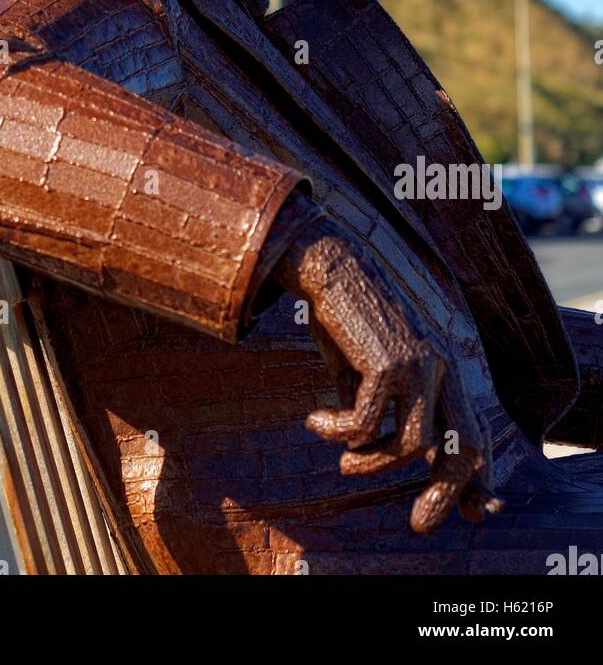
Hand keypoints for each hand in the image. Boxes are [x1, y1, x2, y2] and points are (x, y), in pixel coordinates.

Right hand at [274, 216, 502, 533]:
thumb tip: (365, 447)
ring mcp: (417, 365)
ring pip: (409, 445)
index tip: (473, 512)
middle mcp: (439, 368)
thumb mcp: (367, 368)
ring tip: (343, 462)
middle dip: (445, 493)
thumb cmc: (345, 317)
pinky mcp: (387, 363)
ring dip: (371, 463)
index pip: (472, 431)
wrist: (328, 267)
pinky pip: (364, 425)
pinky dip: (337, 432)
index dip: (477, 478)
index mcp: (442, 369)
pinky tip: (315, 421)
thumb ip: (377, 404)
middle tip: (419, 524)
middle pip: (462, 447)